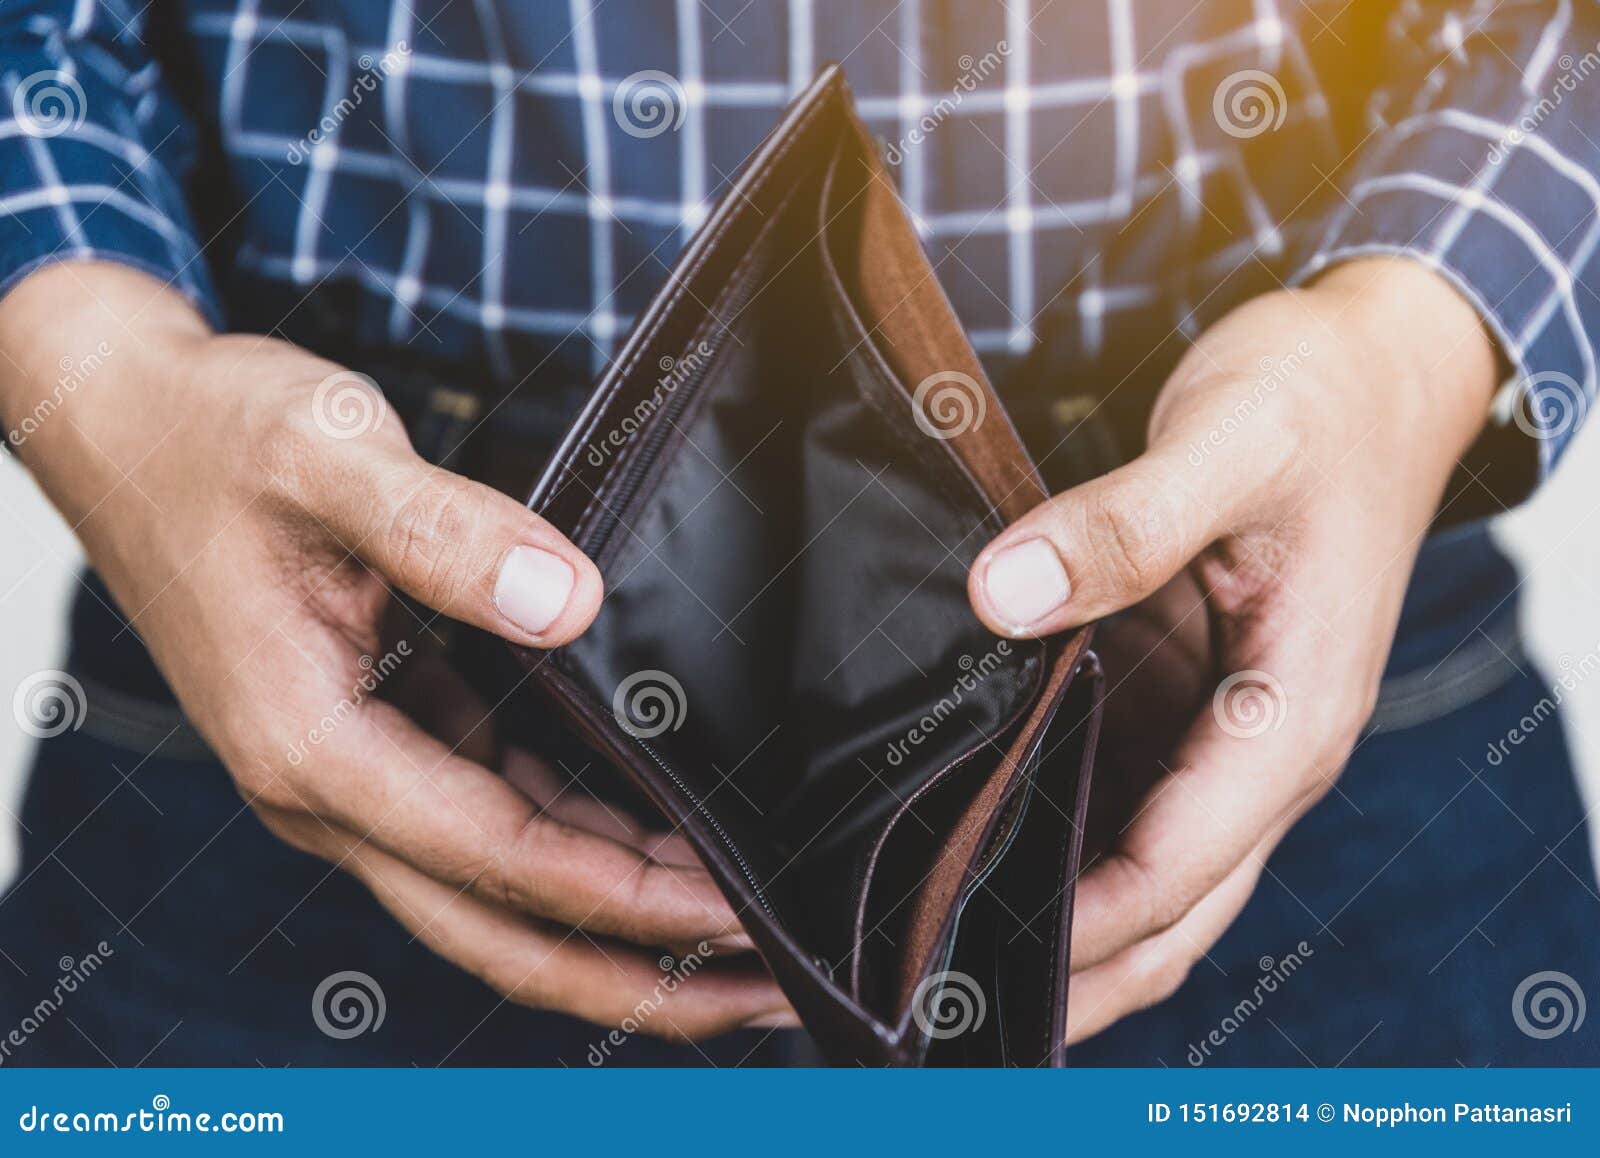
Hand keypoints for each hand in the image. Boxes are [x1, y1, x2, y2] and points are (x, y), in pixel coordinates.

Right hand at [0, 262, 792, 1039]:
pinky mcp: (379, 743)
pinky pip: (489, 822)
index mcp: (313, 746)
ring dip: (614, 917)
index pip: (498, 855)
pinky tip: (653, 834)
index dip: (625, 894)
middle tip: (765, 981)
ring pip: (499, 891)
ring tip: (735, 923)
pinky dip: (574, 844)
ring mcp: (355, 776)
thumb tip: (569, 603)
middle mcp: (331, 789)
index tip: (733, 906)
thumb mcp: (327, 456)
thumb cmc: (209, 435)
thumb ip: (446, 532)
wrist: (124, 422)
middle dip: (636, 972)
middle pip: (501, 932)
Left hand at [967, 258, 1498, 1041]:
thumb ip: (1125, 521)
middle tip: (921, 989)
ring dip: (1058, 924)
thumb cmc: (1317, 402)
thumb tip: (1003, 594)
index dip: (1070, 924)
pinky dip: (1061, 846)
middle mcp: (1265, 753)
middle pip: (1168, 919)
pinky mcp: (1194, 706)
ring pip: (1149, 881)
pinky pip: (1127, 808)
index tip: (952, 948)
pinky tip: (973, 837)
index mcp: (1291, 719)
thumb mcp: (1228, 442)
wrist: (1373, 369)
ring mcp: (1229, 738)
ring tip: (927, 939)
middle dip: (1063, 972)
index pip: (1175, 872)